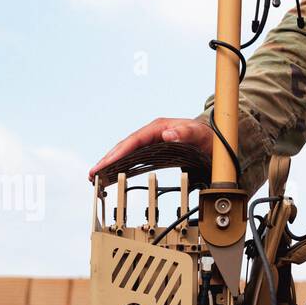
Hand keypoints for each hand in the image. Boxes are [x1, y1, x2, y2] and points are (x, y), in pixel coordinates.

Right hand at [88, 117, 214, 180]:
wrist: (213, 136)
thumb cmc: (206, 134)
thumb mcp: (200, 134)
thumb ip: (187, 133)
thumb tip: (169, 134)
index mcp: (159, 127)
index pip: (134, 140)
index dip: (118, 152)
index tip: (106, 164)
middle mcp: (152, 132)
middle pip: (125, 146)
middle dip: (108, 159)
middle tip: (92, 174)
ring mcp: (151, 140)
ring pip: (126, 151)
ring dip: (111, 163)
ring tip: (95, 177)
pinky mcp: (153, 149)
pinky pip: (133, 156)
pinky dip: (121, 164)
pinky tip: (112, 174)